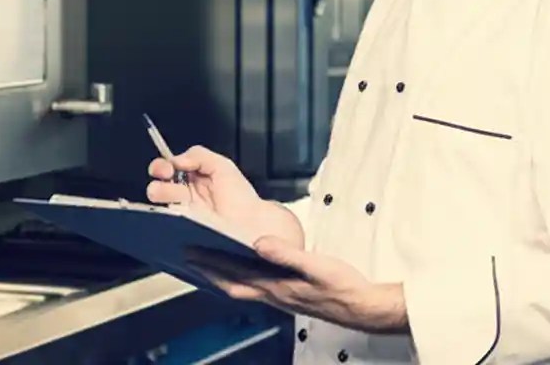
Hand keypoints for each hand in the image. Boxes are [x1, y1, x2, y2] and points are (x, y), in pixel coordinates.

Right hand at [146, 146, 303, 246]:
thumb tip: (176, 160)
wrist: (251, 225)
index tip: (167, 168)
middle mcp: (185, 194)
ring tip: (169, 196)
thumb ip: (199, 155)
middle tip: (165, 179)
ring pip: (158, 201)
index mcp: (194, 176)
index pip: (168, 167)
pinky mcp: (181, 229)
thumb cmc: (241, 198)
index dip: (163, 166)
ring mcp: (182, 212)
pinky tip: (173, 211)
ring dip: (158, 193)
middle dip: (158, 178)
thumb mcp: (222, 166)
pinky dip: (162, 214)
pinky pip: (163, 220)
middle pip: (159, 182)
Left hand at [188, 235, 407, 334]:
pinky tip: (244, 271)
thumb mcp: (316, 266)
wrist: (361, 306)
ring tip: (208, 265)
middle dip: (208, 271)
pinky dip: (242, 278)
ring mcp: (280, 297)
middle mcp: (273, 294)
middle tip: (189, 259)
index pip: (235, 272)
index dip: (211, 261)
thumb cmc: (341, 286)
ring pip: (242, 287)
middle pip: (231, 284)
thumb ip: (287, 254)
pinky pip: (255, 287)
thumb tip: (258, 242)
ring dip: (223, 276)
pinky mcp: (288, 296)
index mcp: (275, 286)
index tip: (190, 250)